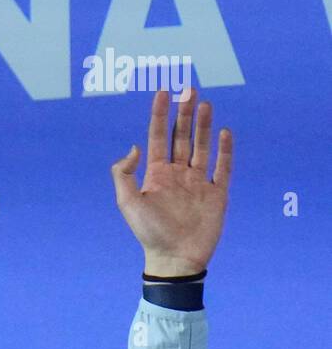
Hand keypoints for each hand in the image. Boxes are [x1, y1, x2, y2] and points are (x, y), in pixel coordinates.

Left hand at [111, 89, 232, 275]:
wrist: (175, 258)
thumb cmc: (150, 233)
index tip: (162, 92)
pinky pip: (222, 167)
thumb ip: (124, 174)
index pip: (158, 138)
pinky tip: (224, 132)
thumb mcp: (128, 203)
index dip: (159, 115)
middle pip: (181, 137)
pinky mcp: (217, 194)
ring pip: (201, 147)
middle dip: (184, 113)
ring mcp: (198, 183)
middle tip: (189, 90)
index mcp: (157, 175)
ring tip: (206, 103)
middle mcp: (178, 175)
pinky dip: (224, 150)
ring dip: (203, 125)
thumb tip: (135, 147)